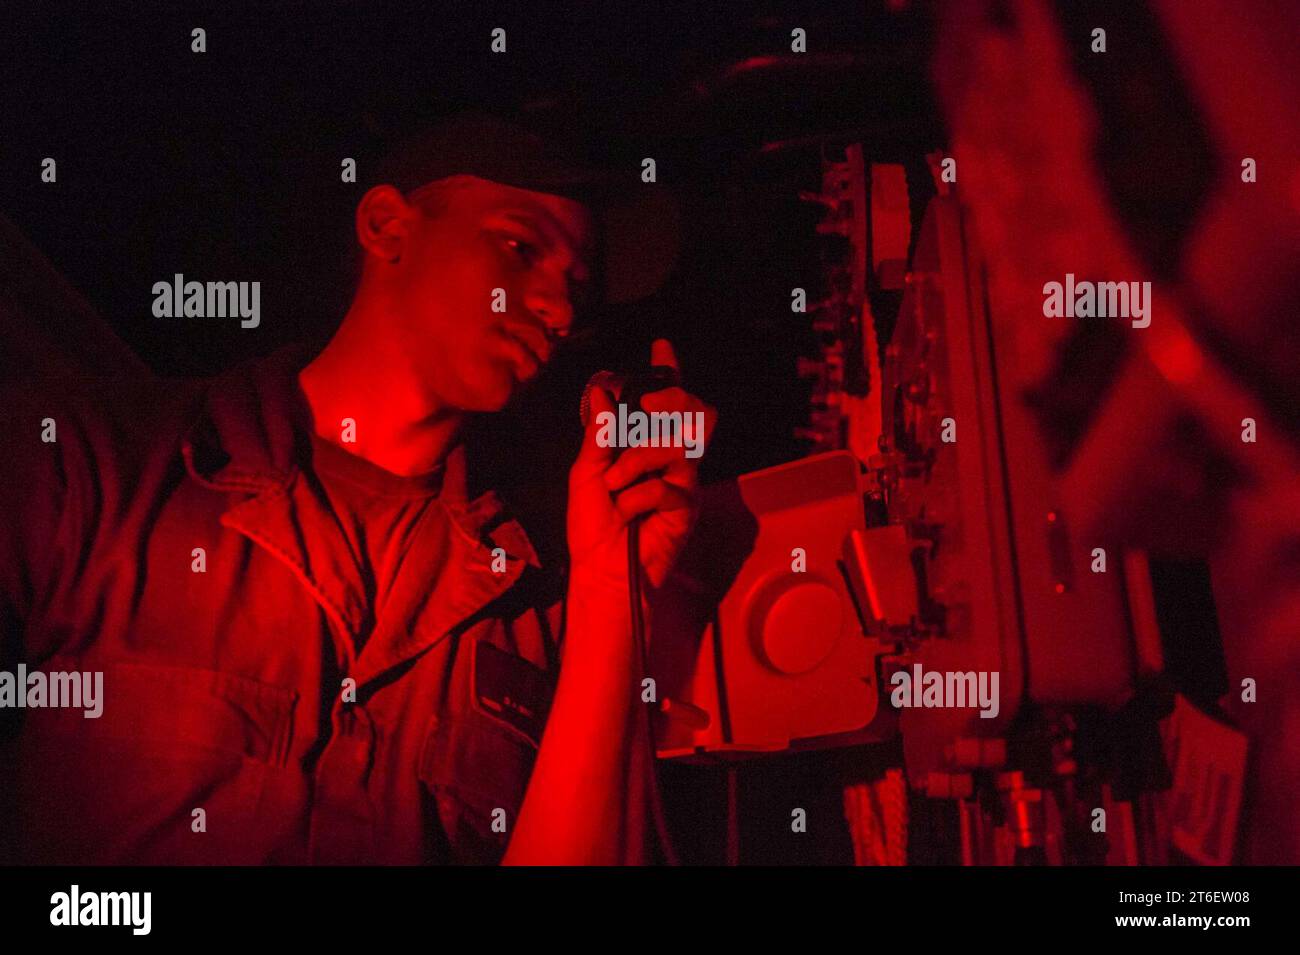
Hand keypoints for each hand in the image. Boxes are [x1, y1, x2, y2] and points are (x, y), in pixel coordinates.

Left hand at [567, 339, 715, 589]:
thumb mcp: (585, 474)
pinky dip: (640, 497)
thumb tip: (604, 392)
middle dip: (668, 402)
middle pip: (691, 411)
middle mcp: (669, 458)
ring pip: (677, 443)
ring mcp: (683, 481)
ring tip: (615, 484)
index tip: (662, 348)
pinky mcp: (689, 507)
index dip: (668, 374)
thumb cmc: (592, 526)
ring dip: (639, 460)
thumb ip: (598, 435)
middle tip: (643, 410)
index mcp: (642, 446)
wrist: (601, 569)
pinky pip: (670, 484)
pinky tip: (629, 514)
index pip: (663, 404)